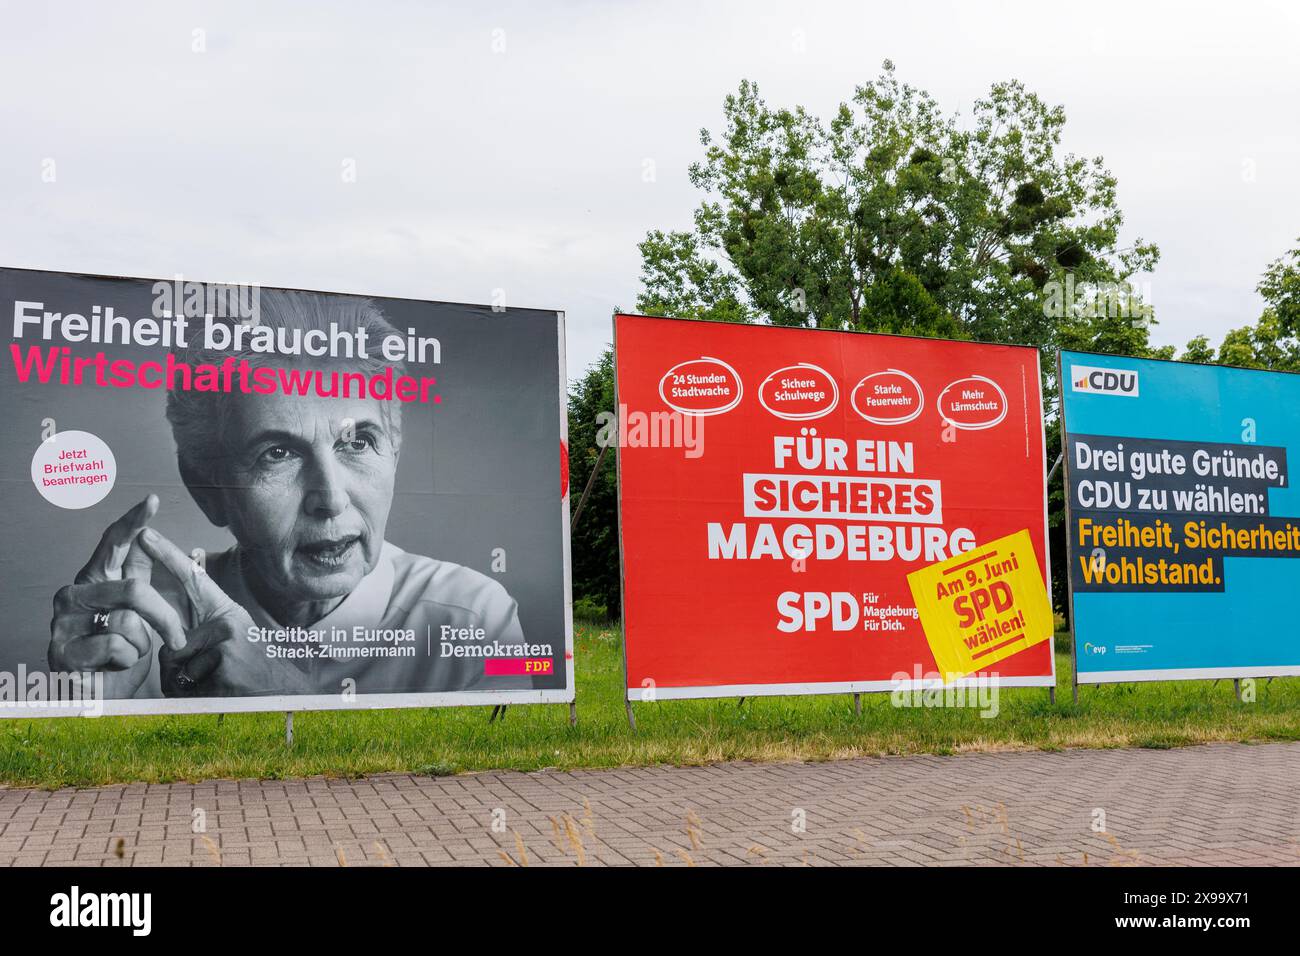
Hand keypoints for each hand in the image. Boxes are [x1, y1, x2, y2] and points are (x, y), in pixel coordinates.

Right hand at [47, 495, 185, 699]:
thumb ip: (153, 580)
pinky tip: (112, 665)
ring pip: (126, 622)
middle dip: (165, 618)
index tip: (153, 500)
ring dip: (141, 643)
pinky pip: (114, 647)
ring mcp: (61, 622)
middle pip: (135, 590)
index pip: (114, 542)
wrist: (102, 693)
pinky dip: (126, 660)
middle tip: (177, 639)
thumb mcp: (143, 612)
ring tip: (129, 652)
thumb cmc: (124, 648)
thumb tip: (194, 550)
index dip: (133, 521)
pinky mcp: (61, 651)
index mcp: (95, 578)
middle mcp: (73, 593)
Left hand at [141, 530, 312, 696]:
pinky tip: (219, 691)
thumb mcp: (232, 638)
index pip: (191, 580)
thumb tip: (189, 591)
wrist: (282, 695)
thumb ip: (204, 621)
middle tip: (206, 673)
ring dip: (185, 681)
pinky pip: (184, 680)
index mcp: (226, 612)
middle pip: (171, 638)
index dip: (167, 556)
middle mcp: (227, 620)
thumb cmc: (251, 671)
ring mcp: (226, 639)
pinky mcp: (224, 661)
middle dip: (178, 662)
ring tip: (215, 683)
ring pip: (173, 663)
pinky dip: (194, 693)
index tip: (145, 535)